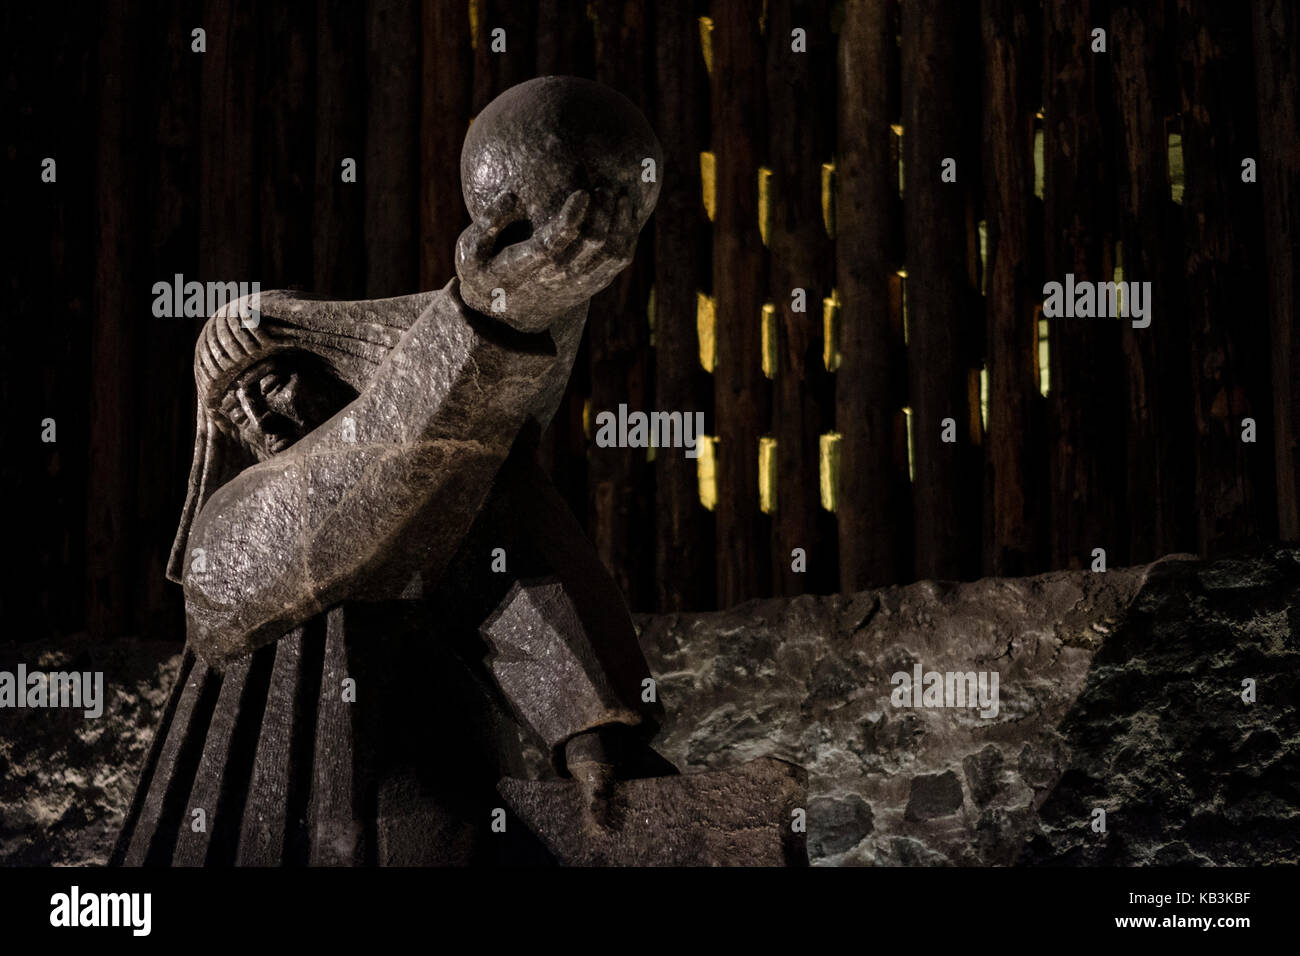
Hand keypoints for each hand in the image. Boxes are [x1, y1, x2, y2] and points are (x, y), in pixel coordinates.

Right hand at [455, 188, 640, 331]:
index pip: (556, 243)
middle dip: (603, 212)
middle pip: (593, 244)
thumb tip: (509, 197)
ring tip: (618, 194)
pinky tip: (625, 212)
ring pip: (612, 252)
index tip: (581, 192)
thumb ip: (486, 225)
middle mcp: (558, 276)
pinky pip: (619, 260)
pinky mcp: (592, 284)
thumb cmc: (485, 276)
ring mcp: (579, 282)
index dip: (572, 218)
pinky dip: (627, 235)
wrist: (505, 320)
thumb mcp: (469, 253)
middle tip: (604, 186)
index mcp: (528, 266)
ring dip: (620, 221)